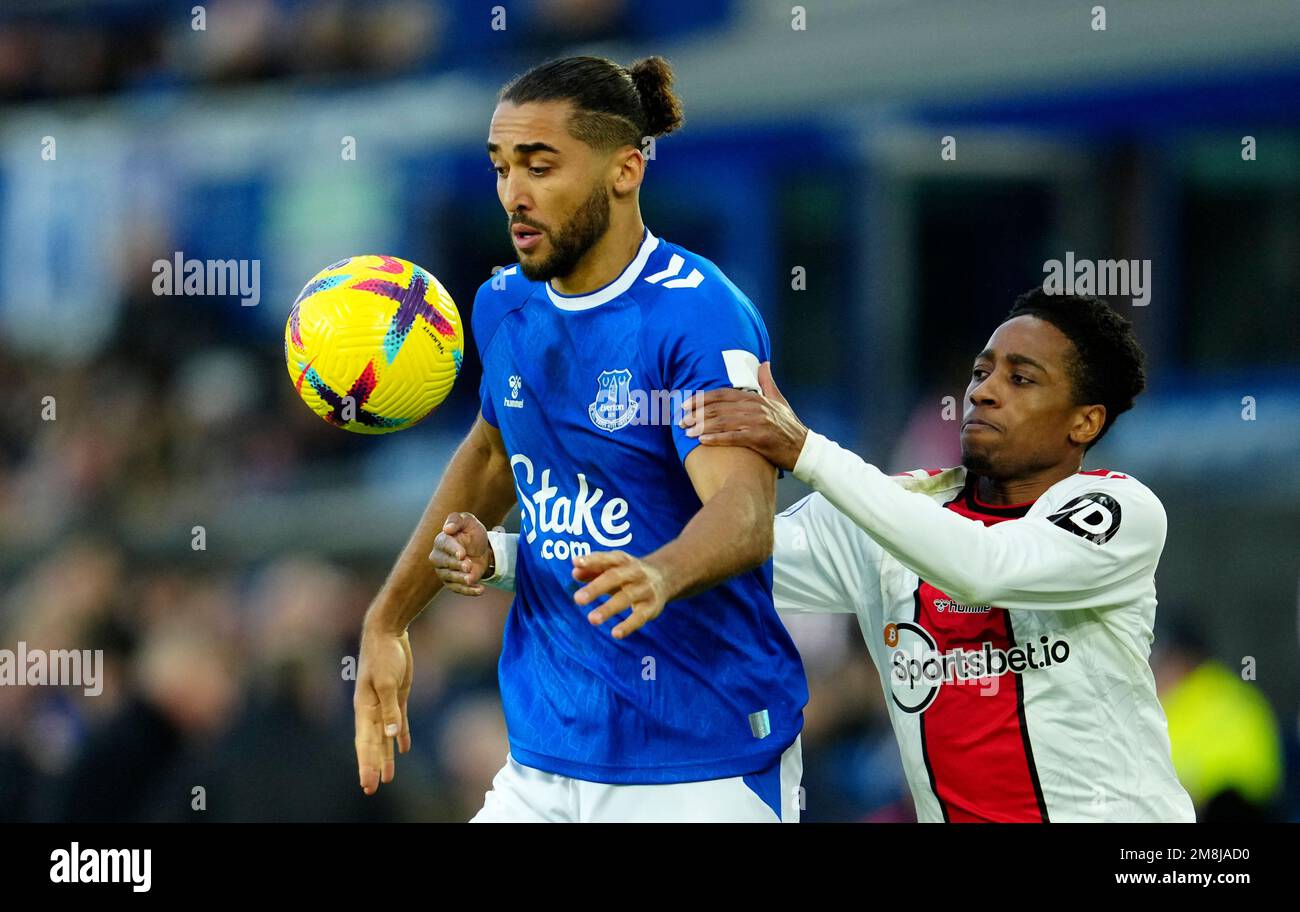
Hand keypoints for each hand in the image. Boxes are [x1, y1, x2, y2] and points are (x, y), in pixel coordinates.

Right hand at [353, 625, 412, 794]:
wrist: (387, 632)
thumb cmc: (383, 654)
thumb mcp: (388, 682)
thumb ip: (390, 710)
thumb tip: (391, 736)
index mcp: (364, 708)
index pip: (364, 743)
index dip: (366, 765)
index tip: (367, 784)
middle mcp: (371, 710)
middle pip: (372, 744)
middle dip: (372, 767)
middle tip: (371, 790)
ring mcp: (384, 703)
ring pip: (385, 737)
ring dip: (386, 756)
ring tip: (388, 777)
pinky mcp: (397, 696)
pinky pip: (398, 722)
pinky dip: (401, 736)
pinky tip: (404, 750)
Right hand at [429, 512, 494, 594]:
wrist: (482, 549)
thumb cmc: (472, 533)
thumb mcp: (469, 521)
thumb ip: (457, 520)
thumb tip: (447, 528)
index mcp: (442, 541)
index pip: (444, 545)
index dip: (453, 550)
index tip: (462, 554)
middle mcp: (439, 557)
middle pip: (444, 563)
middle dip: (456, 565)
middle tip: (468, 565)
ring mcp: (444, 571)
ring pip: (450, 578)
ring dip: (461, 579)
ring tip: (472, 578)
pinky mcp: (453, 583)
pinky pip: (459, 589)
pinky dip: (469, 591)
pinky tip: (481, 589)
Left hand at [573, 550, 671, 639]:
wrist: (665, 577)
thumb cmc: (627, 573)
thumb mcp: (612, 568)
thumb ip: (592, 569)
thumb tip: (575, 572)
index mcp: (621, 560)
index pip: (605, 559)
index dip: (591, 560)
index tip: (576, 563)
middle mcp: (634, 572)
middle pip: (614, 578)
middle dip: (596, 588)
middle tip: (577, 599)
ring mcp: (644, 589)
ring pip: (625, 598)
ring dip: (608, 609)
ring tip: (592, 619)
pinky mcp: (651, 607)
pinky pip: (639, 617)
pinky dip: (628, 625)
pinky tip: (615, 634)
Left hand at [679, 362, 808, 471]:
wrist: (803, 448)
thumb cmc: (788, 426)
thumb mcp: (778, 400)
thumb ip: (767, 382)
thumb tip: (764, 363)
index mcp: (755, 398)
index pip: (723, 394)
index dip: (703, 398)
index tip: (686, 403)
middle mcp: (755, 407)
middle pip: (719, 408)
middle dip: (697, 413)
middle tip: (681, 420)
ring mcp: (757, 423)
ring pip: (723, 422)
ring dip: (702, 426)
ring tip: (687, 431)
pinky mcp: (758, 439)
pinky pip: (733, 437)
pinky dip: (716, 438)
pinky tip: (702, 440)